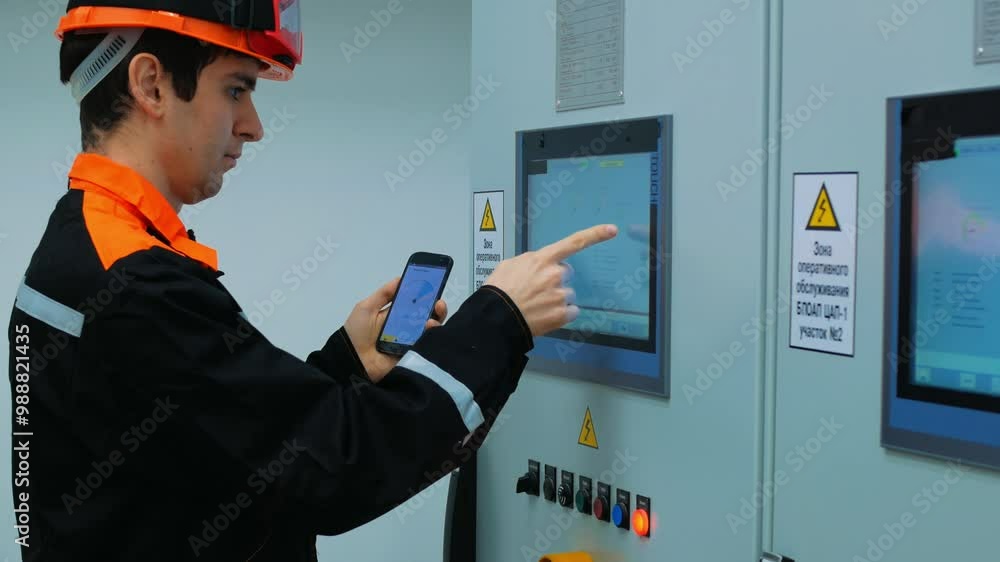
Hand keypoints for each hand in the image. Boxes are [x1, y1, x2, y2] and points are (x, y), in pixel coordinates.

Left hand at [344, 277, 447, 382]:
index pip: (413, 302)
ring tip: (434, 316)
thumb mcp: (366, 307)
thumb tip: (401, 278)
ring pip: (429, 329)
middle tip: (438, 303)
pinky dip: (431, 335)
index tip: (433, 285)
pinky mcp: (412, 353)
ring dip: (435, 319)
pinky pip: (425, 344)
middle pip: (425, 315)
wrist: (352, 361)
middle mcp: (405, 326)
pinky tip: (430, 327)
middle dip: (435, 306)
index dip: (424, 294)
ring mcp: (409, 340)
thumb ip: (383, 294)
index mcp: (394, 314)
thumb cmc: (356, 332)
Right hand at [484, 224, 617, 335]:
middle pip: (566, 274)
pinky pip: (571, 311)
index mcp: (543, 259)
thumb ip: (530, 260)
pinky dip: (561, 314)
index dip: (595, 234)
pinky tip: (545, 315)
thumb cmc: (499, 291)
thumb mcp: (510, 264)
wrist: (496, 316)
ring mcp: (560, 294)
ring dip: (557, 299)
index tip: (612, 230)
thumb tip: (537, 264)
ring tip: (537, 305)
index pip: (574, 242)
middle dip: (556, 280)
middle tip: (537, 290)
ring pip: (568, 294)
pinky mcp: (562, 313)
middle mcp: (555, 274)